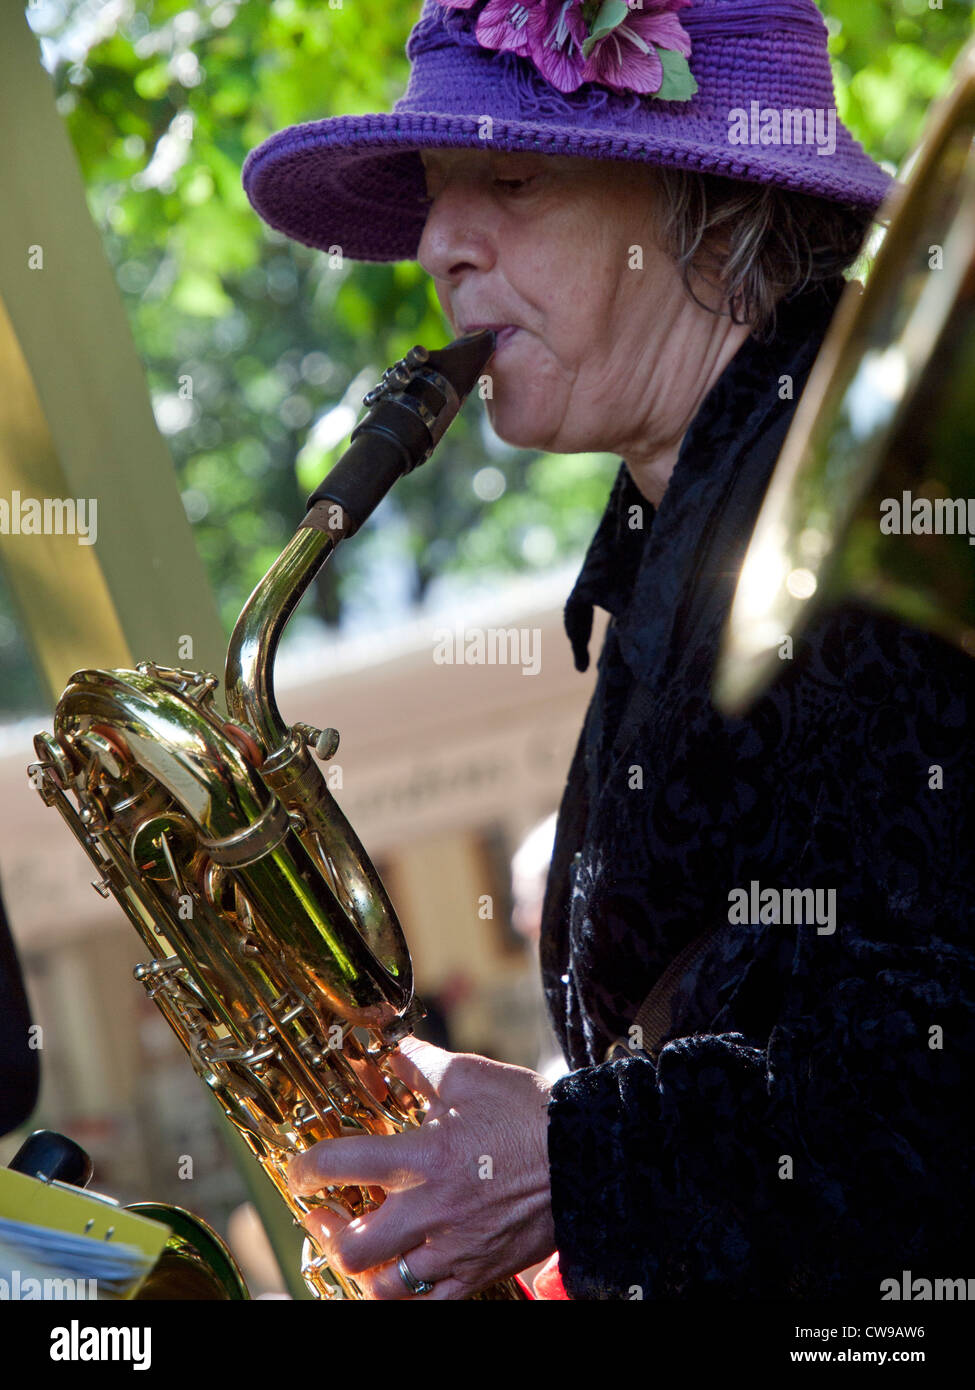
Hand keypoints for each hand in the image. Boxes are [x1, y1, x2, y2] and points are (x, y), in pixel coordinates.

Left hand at [287, 1037, 556, 1298]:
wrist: (590, 1158)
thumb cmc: (529, 1114)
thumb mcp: (470, 1076)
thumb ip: (418, 1065)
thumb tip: (383, 1053)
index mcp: (429, 1156)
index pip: (344, 1165)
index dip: (307, 1169)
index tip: (298, 1169)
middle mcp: (436, 1210)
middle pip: (355, 1246)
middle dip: (326, 1231)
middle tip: (320, 1213)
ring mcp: (457, 1251)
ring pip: (386, 1288)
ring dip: (359, 1270)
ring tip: (353, 1248)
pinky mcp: (480, 1273)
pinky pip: (429, 1305)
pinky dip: (405, 1296)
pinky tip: (396, 1276)